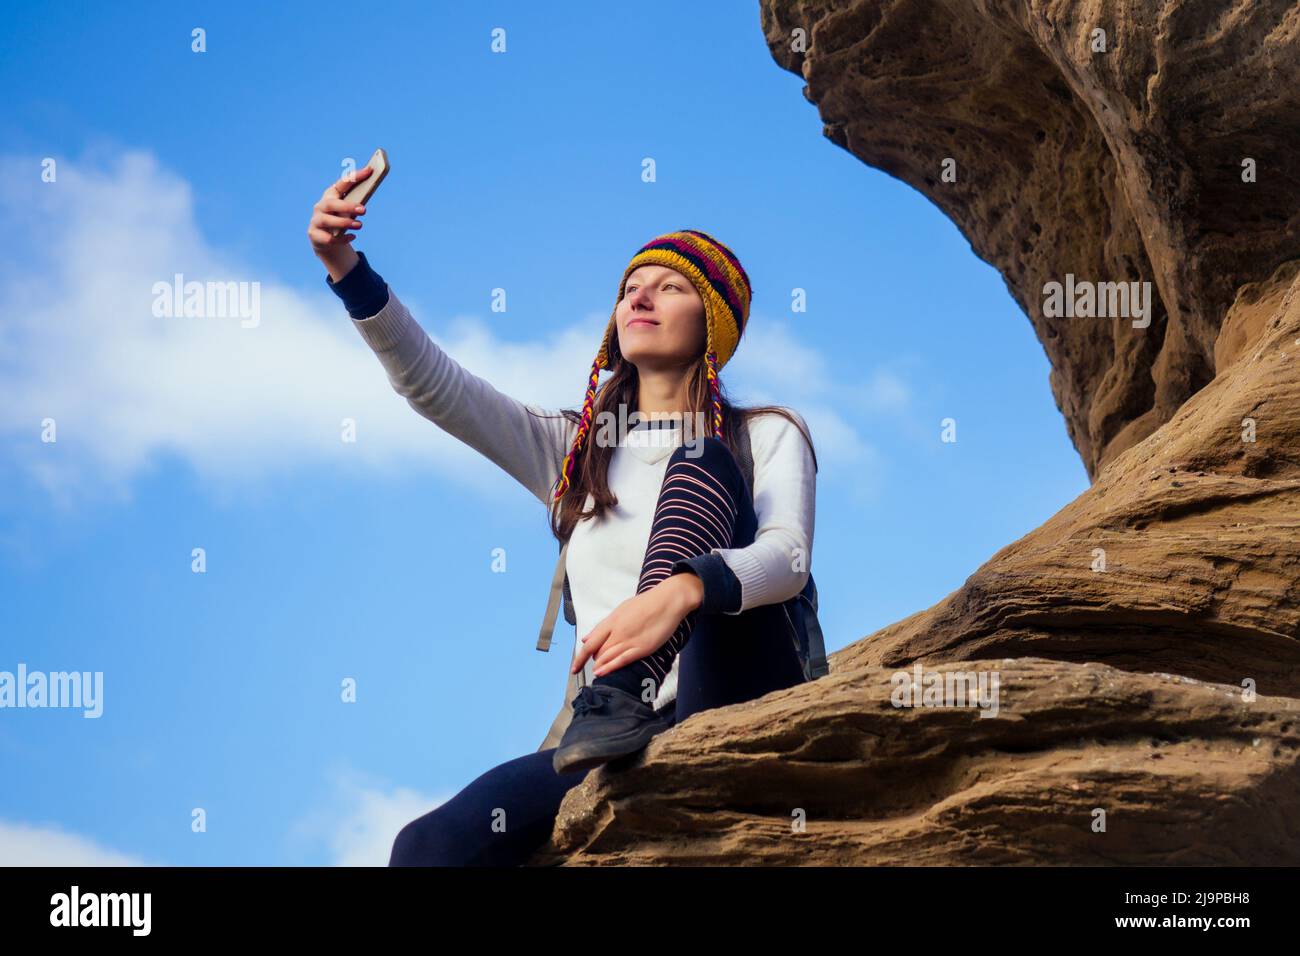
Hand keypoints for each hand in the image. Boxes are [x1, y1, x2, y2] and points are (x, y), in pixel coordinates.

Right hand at [307, 166, 371, 279]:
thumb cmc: (341, 220)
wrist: (326, 240)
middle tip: (364, 210)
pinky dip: (342, 238)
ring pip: (327, 220)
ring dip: (345, 222)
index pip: (341, 183)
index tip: (369, 171)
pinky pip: (329, 238)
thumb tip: (371, 188)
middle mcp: (320, 206)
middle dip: (347, 206)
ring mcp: (316, 221)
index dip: (354, 177)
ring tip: (360, 225)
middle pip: (331, 203)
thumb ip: (357, 202)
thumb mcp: (349, 211)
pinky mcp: (315, 235)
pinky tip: (352, 236)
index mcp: (330, 195)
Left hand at [571, 573, 703, 676]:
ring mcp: (629, 640)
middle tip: (593, 666)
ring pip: (607, 657)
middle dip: (592, 661)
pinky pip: (621, 660)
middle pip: (597, 652)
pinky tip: (602, 673)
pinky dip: (609, 668)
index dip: (580, 657)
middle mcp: (617, 631)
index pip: (590, 642)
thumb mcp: (620, 610)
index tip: (574, 668)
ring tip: (597, 673)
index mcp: (611, 621)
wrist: (668, 601)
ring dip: (599, 666)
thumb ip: (603, 626)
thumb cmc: (646, 604)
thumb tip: (586, 638)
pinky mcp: (642, 647)